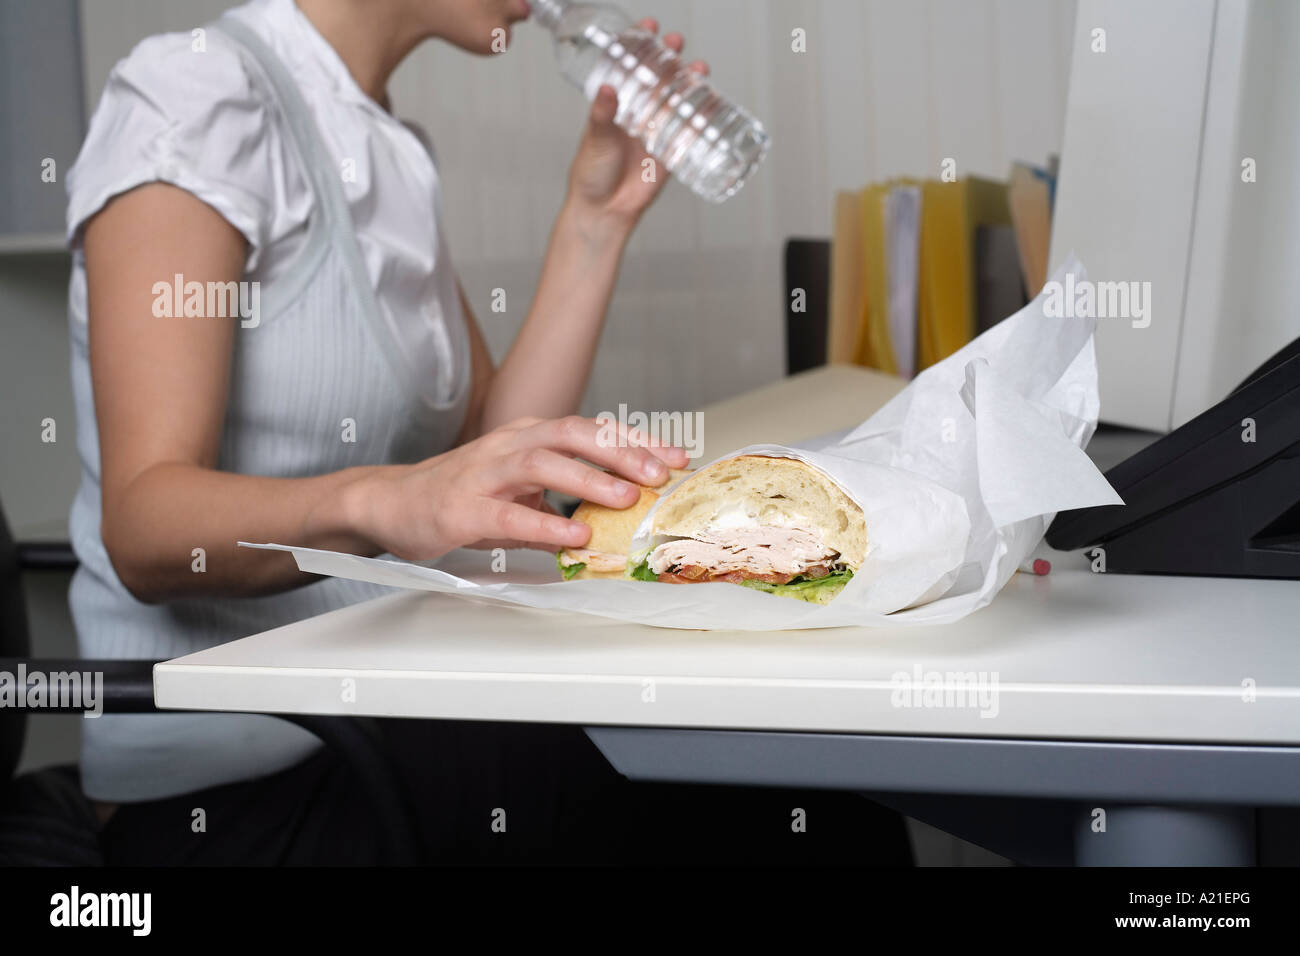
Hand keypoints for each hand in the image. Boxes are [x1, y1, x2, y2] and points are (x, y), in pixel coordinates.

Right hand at [343, 416, 689, 559]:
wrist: (391, 502)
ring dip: (589, 480)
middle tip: (662, 475)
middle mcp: (509, 446)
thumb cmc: (462, 495)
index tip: (678, 459)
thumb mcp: (519, 488)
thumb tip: (617, 516)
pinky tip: (574, 534)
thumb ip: (563, 495)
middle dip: (621, 453)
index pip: (591, 431)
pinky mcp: (463, 508)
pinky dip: (545, 522)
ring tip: (627, 499)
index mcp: (528, 436)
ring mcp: (484, 474)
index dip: (636, 443)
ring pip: (543, 464)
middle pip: (573, 435)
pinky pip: (510, 513)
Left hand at [565, 18, 708, 235]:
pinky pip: (692, 128)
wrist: (606, 209)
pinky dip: (705, 113)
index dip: (640, 44)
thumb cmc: (592, 172)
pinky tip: (714, 100)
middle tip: (675, 43)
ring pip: (679, 97)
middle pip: (659, 75)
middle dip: (670, 56)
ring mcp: (658, 128)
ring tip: (699, 68)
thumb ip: (601, 114)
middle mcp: (639, 111)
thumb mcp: (595, 138)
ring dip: (691, 80)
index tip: (647, 26)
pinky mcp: (672, 149)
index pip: (630, 65)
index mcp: (618, 102)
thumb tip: (606, 89)